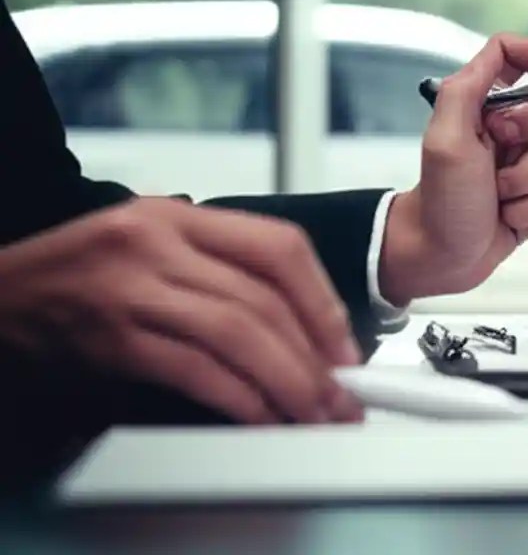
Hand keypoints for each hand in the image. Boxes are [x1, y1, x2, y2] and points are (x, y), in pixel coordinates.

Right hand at [0, 198, 364, 424]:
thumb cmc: (77, 272)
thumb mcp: (151, 242)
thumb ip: (219, 267)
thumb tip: (299, 320)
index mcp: (177, 216)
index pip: (278, 247)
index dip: (323, 300)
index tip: (345, 343)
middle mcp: (158, 245)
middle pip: (264, 300)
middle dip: (316, 355)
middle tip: (341, 392)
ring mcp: (132, 291)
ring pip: (238, 336)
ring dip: (289, 382)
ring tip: (315, 411)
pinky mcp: (112, 340)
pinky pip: (195, 372)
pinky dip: (240, 399)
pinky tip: (263, 416)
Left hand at [379, 33, 527, 302]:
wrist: (438, 256)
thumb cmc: (439, 198)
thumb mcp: (445, 137)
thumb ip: (466, 90)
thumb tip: (501, 50)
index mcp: (481, 109)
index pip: (509, 60)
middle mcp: (506, 135)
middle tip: (501, 147)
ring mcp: (523, 169)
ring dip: (527, 183)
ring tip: (497, 196)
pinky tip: (508, 218)